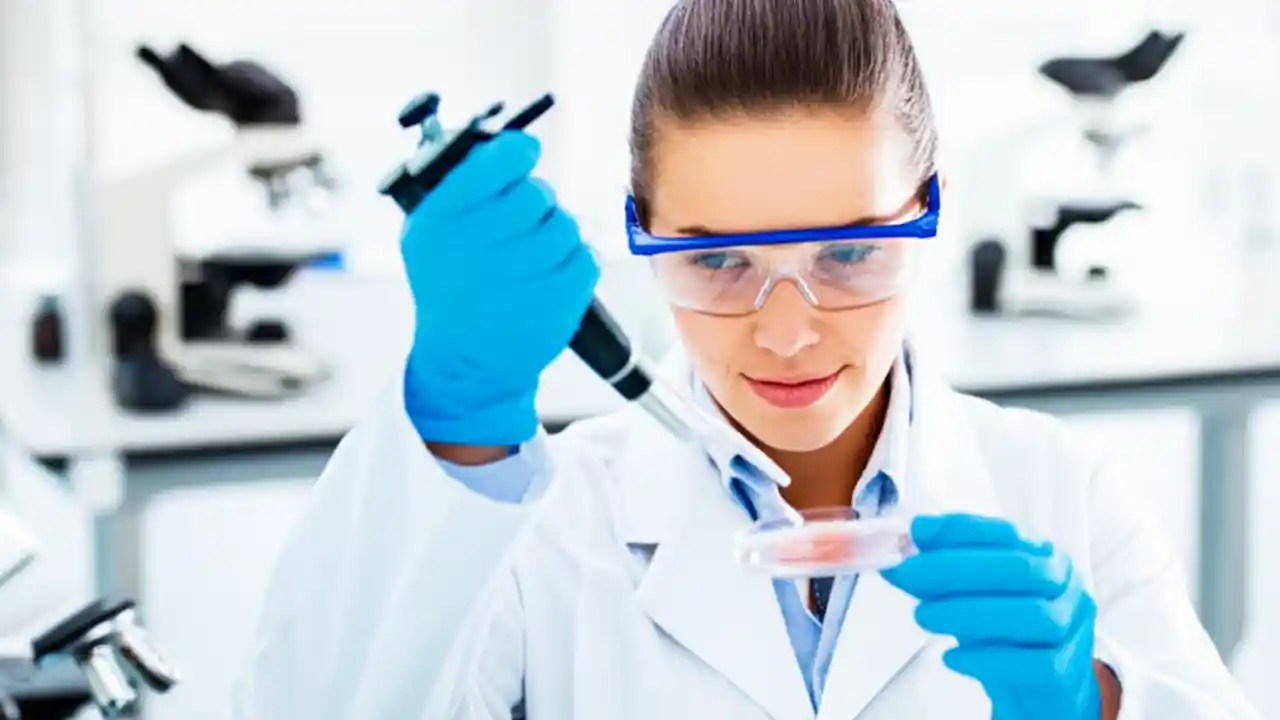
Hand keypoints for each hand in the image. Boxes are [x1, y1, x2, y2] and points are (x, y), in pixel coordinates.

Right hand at [401, 131, 598, 445]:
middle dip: (535, 202)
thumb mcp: (426, 234)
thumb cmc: (448, 289)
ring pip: (566, 223)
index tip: (523, 155)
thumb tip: (499, 145)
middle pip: (538, 192)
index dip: (519, 152)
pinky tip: (548, 278)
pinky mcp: (562, 296)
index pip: (503, 157)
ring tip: (531, 258)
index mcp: (445, 216)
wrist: (467, 362)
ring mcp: (527, 270)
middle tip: (522, 221)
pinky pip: (585, 255)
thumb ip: (458, 186)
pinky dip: (572, 263)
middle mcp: (485, 240)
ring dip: (555, 234)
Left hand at [882, 514, 1103, 719]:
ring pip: (1033, 615)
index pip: (1007, 531)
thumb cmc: (1001, 629)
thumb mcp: (967, 592)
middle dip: (958, 570)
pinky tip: (952, 656)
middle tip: (910, 577)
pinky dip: (990, 659)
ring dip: (970, 613)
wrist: (1037, 686)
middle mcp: (1064, 583)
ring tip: (923, 617)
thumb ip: (937, 570)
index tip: (917, 537)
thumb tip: (901, 547)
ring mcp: (1073, 626)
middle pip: (1021, 569)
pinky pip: (1037, 663)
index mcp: (1041, 552)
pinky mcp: (1069, 670)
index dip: (961, 531)